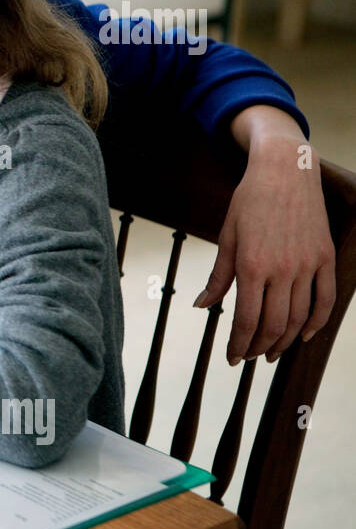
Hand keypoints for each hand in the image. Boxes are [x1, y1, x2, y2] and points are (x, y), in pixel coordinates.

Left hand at [198, 126, 335, 364]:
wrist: (285, 170)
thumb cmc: (248, 201)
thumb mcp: (226, 237)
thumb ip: (218, 276)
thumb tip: (201, 306)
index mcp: (251, 265)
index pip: (246, 319)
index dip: (238, 344)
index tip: (231, 357)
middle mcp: (282, 269)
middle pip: (274, 325)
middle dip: (259, 348)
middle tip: (248, 358)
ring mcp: (308, 264)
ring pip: (300, 317)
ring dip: (285, 341)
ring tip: (271, 351)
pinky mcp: (325, 258)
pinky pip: (326, 299)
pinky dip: (317, 322)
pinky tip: (305, 335)